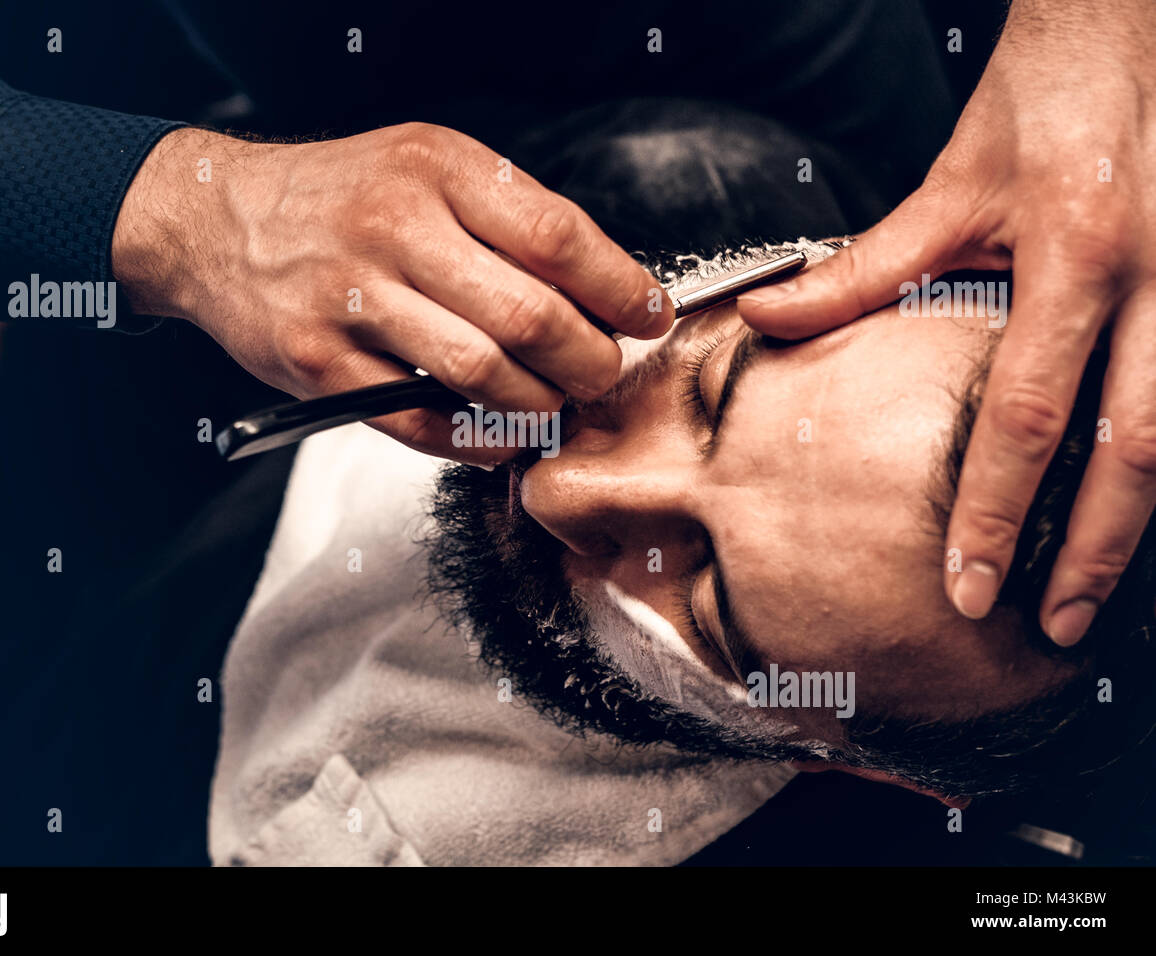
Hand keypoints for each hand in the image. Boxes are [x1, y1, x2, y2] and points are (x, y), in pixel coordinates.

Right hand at [111, 122, 669, 465]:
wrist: (215, 219)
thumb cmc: (340, 197)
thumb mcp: (426, 166)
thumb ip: (506, 217)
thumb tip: (602, 287)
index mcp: (436, 170)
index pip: (557, 237)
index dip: (620, 288)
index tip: (648, 316)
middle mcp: (394, 229)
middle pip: (530, 317)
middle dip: (590, 362)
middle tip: (602, 372)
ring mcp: (350, 300)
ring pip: (483, 376)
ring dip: (539, 405)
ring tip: (554, 404)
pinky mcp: (319, 364)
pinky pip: (421, 421)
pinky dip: (477, 439)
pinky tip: (500, 434)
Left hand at [737, 0, 1155, 644]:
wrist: (1133, 27)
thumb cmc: (1042, 100)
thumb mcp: (949, 184)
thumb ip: (860, 270)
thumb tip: (765, 322)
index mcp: (1074, 253)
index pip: (1029, 413)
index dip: (999, 511)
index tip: (970, 585)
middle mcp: (1155, 278)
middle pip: (1131, 447)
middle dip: (1092, 552)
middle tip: (1049, 626)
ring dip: (1141, 527)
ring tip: (1096, 596)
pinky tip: (1137, 513)